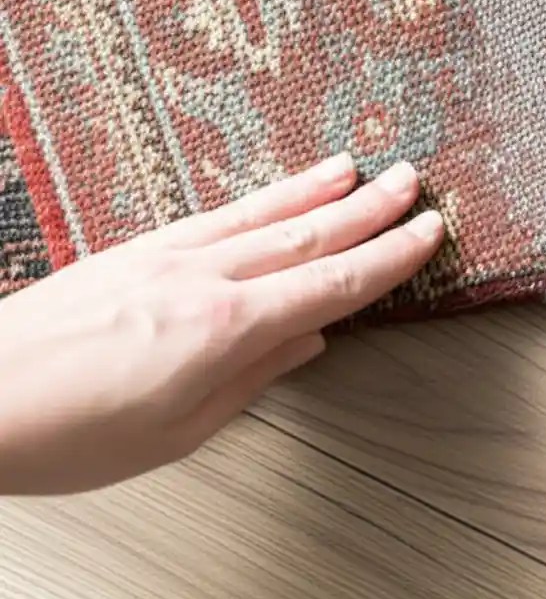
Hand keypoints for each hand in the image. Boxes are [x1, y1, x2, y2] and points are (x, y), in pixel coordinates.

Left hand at [0, 153, 443, 494]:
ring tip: (358, 168)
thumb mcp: (179, 431)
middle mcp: (203, 279)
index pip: (333, 284)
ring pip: (265, 215)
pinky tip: (278, 191)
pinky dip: (260, 198)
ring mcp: (167, 257)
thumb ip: (253, 379)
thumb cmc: (66, 431)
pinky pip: (218, 214)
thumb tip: (306, 343)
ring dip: (320, 191)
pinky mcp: (136, 251)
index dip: (388, 258)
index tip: (426, 234)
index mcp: (225, 328)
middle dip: (369, 210)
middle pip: (309, 236)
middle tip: (412, 183)